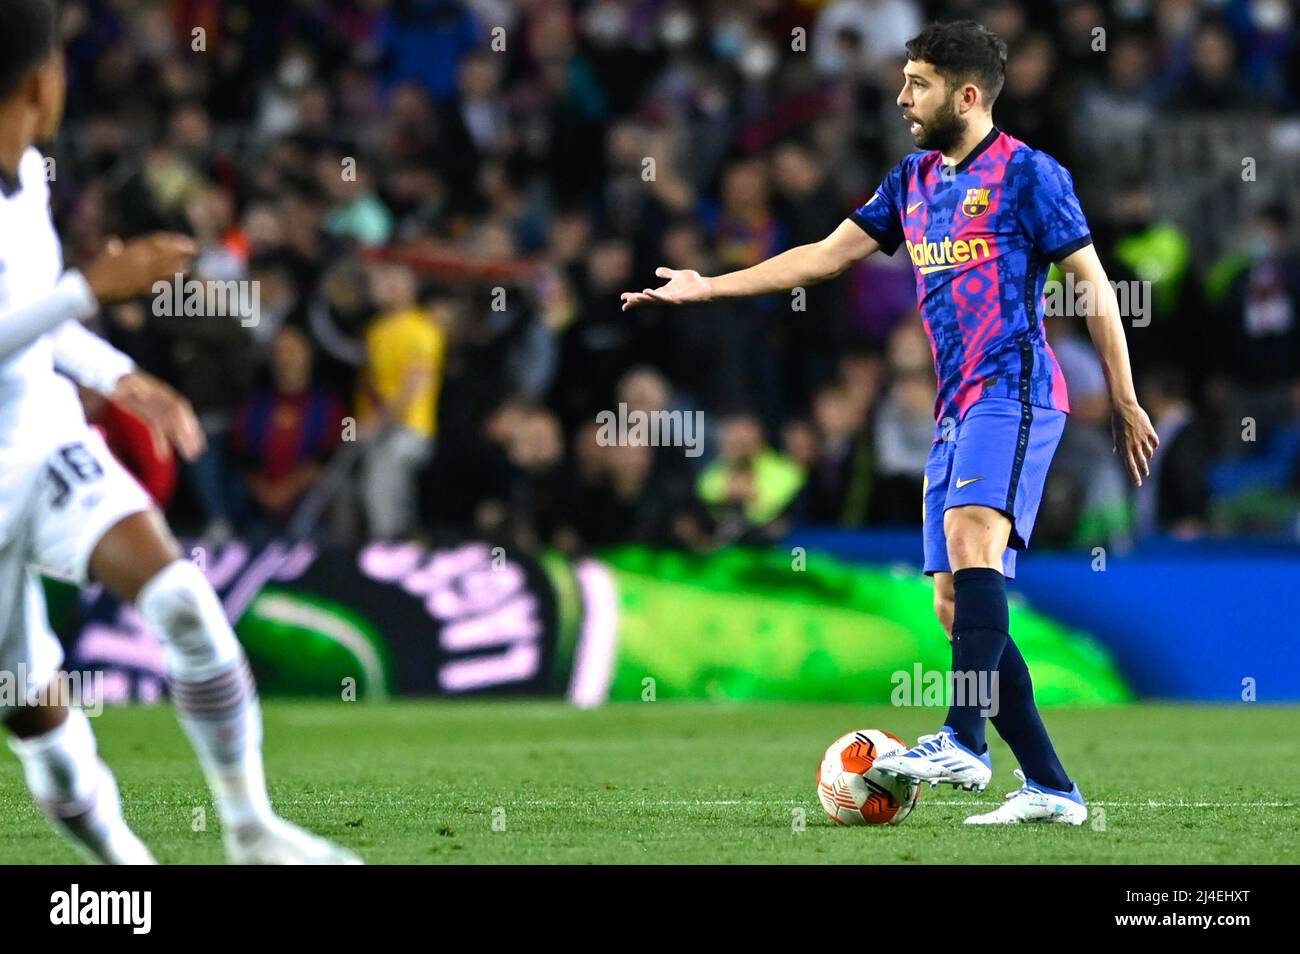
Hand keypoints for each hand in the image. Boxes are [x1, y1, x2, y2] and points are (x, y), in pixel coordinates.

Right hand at [82, 233, 196, 302]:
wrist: (88, 289)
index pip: (154, 241)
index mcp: (129, 250)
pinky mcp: (139, 285)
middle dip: (179, 249)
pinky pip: (159, 278)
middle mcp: (135, 258)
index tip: (182, 240)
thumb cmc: (95, 273)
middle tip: (193, 248)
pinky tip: (181, 274)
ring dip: (177, 262)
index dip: (171, 240)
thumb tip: (112, 242)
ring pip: (163, 264)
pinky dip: (170, 275)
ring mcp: (138, 271)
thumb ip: (111, 250)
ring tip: (188, 264)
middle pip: (162, 251)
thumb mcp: (103, 258)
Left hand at [110, 371, 205, 461]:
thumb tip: (146, 395)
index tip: (191, 433)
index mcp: (164, 394)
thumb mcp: (129, 382)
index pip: (180, 408)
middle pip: (181, 421)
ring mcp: (160, 412)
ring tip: (191, 457)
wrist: (116, 381)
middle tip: (197, 450)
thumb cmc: (123, 380)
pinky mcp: (153, 418)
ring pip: (174, 429)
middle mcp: (166, 404)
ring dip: (183, 443)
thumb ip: (138, 387)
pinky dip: (162, 444)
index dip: (187, 420)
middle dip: (190, 436)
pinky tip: (164, 457)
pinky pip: (160, 433)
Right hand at [620, 267, 711, 310]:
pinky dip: (654, 295)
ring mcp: (670, 299)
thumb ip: (667, 273)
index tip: (623, 299)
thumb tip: (657, 271)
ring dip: (642, 299)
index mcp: (663, 292)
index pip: (646, 296)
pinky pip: (663, 297)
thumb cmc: (693, 283)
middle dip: (635, 301)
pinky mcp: (676, 299)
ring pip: (653, 301)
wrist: (705, 287)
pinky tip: (646, 291)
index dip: (635, 298)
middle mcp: (665, 298)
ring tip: (632, 298)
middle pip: (646, 301)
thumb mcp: (677, 275)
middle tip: (624, 302)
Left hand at [1111, 401, 1158, 486]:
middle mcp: (1134, 445)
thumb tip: (1117, 452)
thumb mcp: (1115, 435)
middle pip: (1141, 462)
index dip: (1134, 476)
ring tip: (1147, 456)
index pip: (1130, 466)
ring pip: (1149, 452)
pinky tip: (1153, 445)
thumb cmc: (1118, 422)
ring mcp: (1142, 438)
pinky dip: (1154, 444)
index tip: (1138, 484)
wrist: (1124, 408)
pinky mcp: (1149, 431)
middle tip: (1146, 474)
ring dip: (1149, 455)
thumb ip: (1118, 445)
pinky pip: (1155, 442)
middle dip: (1144, 470)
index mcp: (1124, 447)